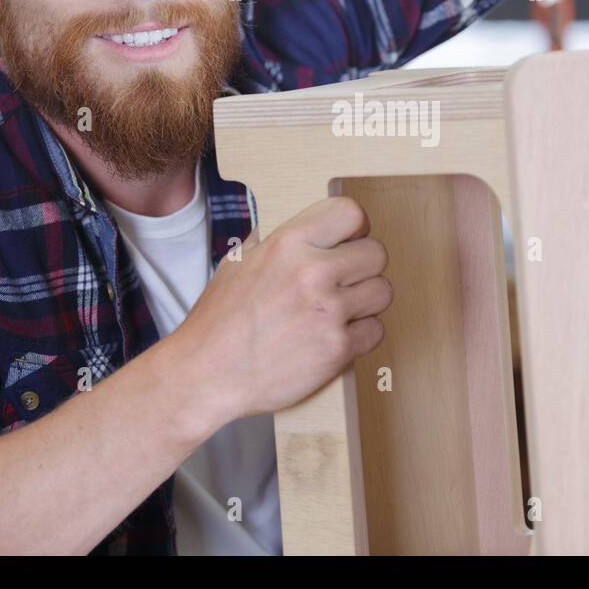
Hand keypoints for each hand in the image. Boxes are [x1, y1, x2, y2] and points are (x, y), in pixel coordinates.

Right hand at [181, 196, 390, 420]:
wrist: (206, 375)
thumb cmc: (218, 321)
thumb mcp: (238, 263)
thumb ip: (273, 241)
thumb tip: (299, 227)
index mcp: (288, 244)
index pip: (350, 213)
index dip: (356, 228)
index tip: (350, 242)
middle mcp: (312, 272)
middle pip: (377, 253)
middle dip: (364, 268)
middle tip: (345, 282)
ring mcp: (328, 312)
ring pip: (382, 291)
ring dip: (366, 302)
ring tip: (339, 311)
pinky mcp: (338, 349)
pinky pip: (375, 330)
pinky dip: (360, 336)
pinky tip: (334, 337)